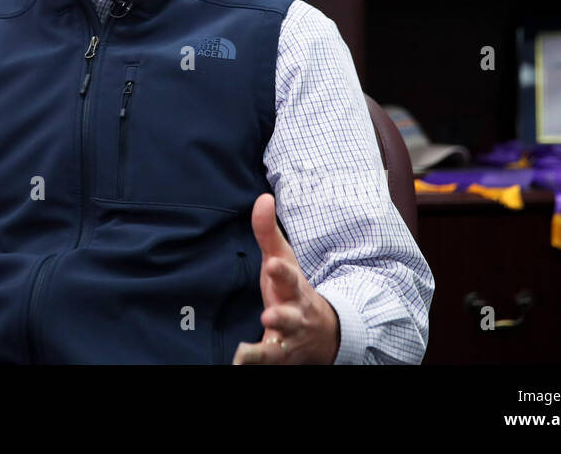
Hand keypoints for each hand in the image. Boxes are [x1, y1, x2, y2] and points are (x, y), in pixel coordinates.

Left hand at [232, 193, 339, 364]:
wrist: (322, 332)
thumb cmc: (292, 288)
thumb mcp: (281, 260)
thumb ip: (267, 232)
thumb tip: (262, 197)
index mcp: (292, 287)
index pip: (289, 277)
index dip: (282, 272)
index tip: (273, 265)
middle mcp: (294, 314)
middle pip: (289, 315)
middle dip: (281, 315)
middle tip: (269, 315)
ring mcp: (287, 338)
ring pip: (279, 345)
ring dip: (265, 348)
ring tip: (247, 351)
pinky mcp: (278, 356)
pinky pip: (266, 361)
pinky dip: (253, 363)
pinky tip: (239, 363)